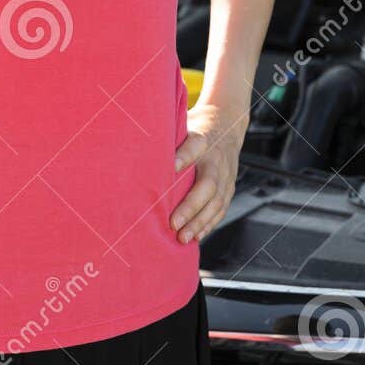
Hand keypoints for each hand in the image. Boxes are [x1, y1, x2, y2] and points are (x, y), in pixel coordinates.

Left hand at [169, 103, 246, 243]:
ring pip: (217, 201)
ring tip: (182, 237)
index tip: (170, 167)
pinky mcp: (229, 189)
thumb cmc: (194, 132)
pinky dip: (208, 225)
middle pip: (208, 184)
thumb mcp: (181, 127)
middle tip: (173, 223)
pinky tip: (196, 236)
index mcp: (202, 140)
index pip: (194, 146)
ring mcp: (226, 175)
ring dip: (200, 222)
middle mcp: (217, 159)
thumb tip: (134, 152)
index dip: (183, 157)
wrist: (226, 127)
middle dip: (191, 206)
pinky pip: (221, 210)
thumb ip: (165, 140)